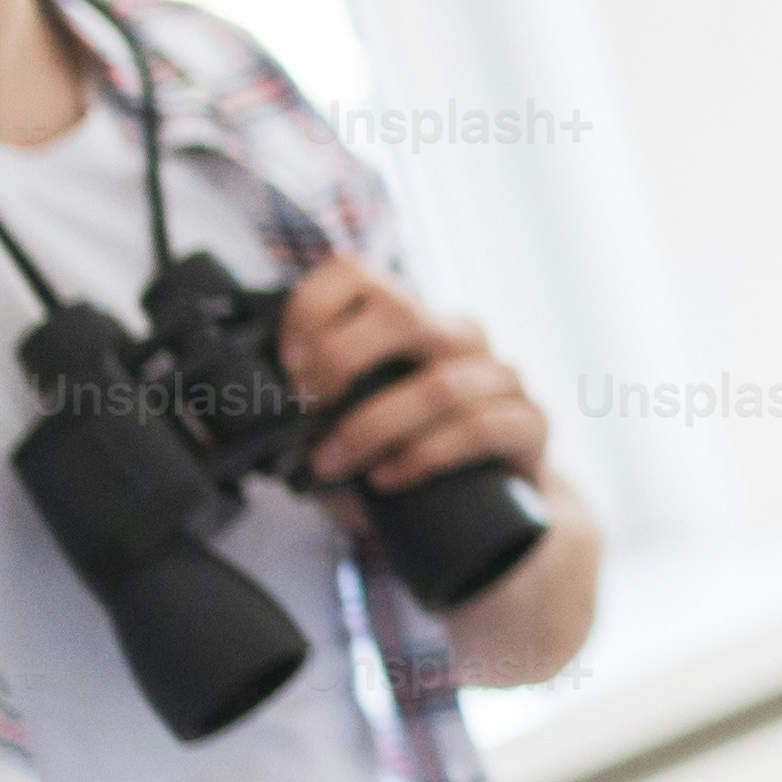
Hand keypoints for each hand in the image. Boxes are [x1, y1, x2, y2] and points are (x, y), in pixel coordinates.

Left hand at [278, 252, 547, 501]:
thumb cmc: (411, 458)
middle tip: (308, 407)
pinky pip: (480, 429)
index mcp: (409, 321)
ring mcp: (501, 376)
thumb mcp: (353, 425)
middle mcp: (458, 336)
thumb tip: (251, 421)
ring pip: (441, 384)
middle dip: (342, 359)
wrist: (495, 508)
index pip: (357, 274)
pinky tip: (389, 478)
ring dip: (375, 427)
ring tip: (335, 464)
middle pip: (403, 314)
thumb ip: (313, 414)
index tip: (287, 362)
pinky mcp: (530, 423)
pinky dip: (425, 455)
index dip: (313, 306)